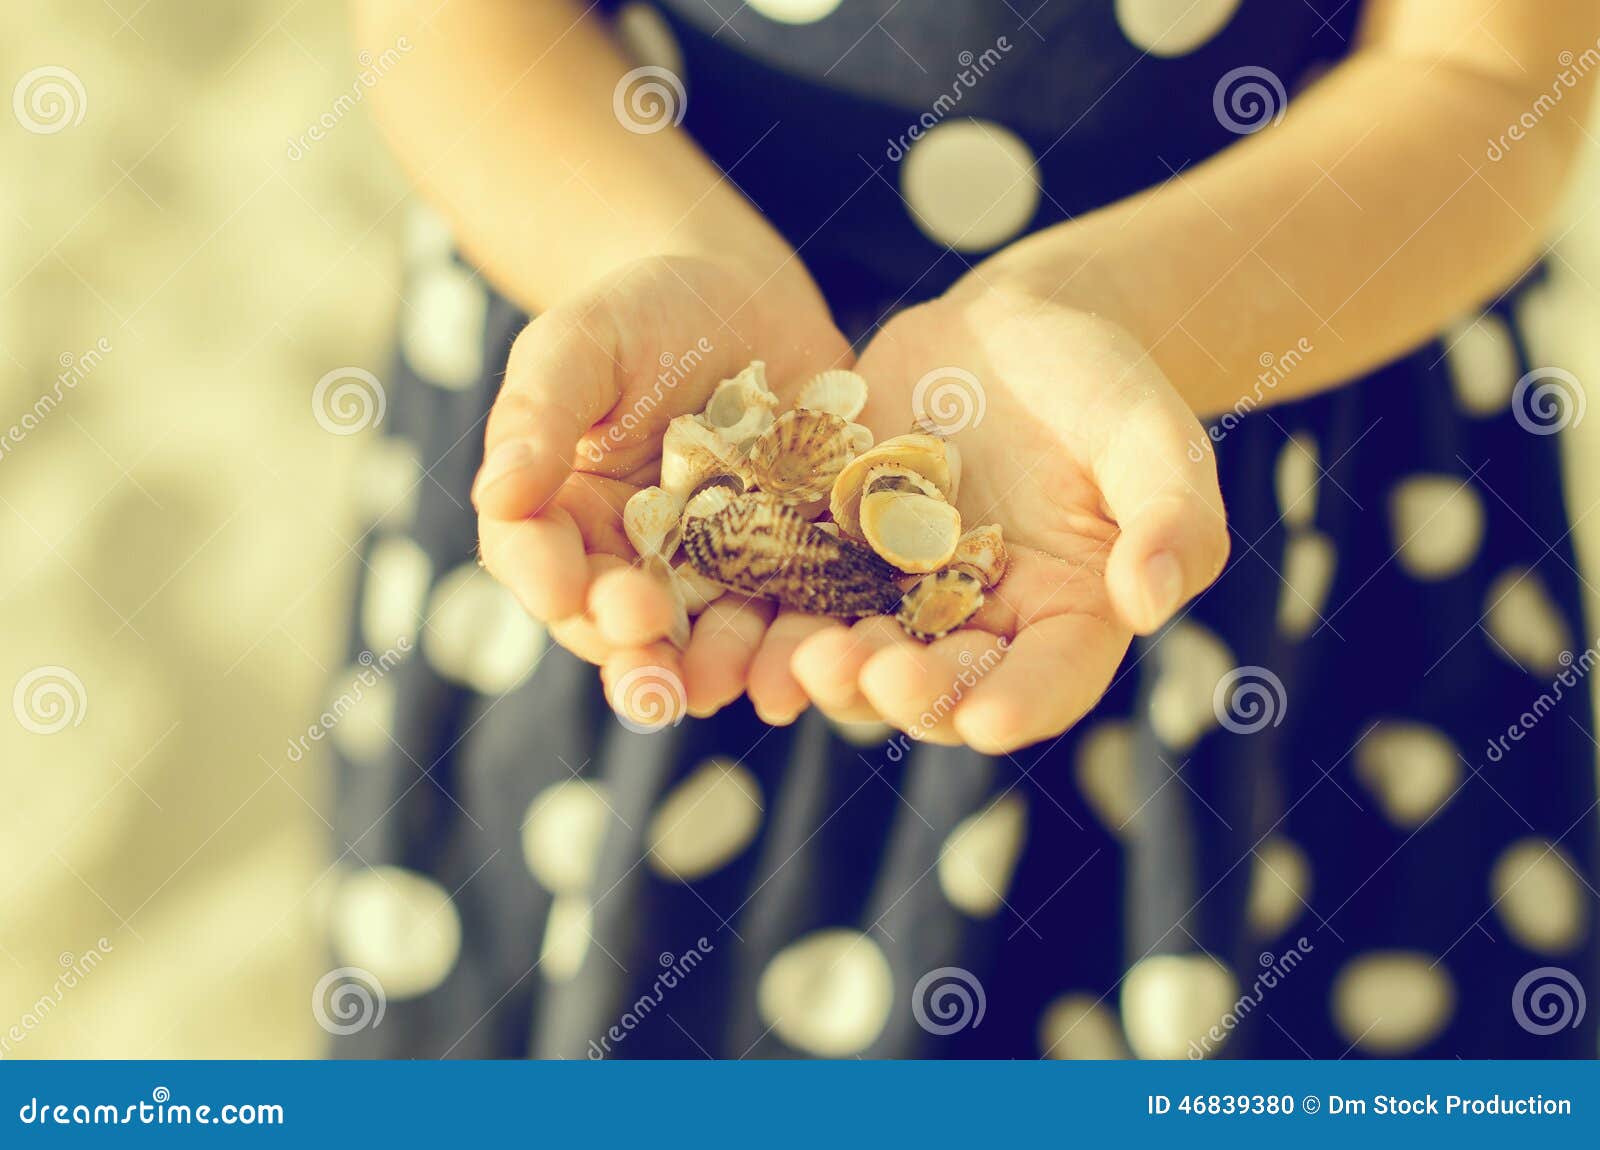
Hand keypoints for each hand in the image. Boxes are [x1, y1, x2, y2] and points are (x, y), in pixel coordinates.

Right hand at [472, 254, 851, 723]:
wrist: (750, 299)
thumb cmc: (644, 311)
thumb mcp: (582, 342)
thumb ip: (541, 413)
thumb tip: (497, 495)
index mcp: (563, 513)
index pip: (537, 561)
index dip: (548, 582)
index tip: (570, 593)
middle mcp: (633, 559)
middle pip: (618, 624)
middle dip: (631, 648)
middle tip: (647, 654)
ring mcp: (714, 570)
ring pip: (705, 637)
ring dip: (711, 667)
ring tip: (720, 684)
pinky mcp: (787, 563)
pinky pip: (791, 610)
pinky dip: (797, 638)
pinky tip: (808, 651)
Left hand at [777, 285, 1229, 752]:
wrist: (1006, 332)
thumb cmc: (1102, 382)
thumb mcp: (1152, 437)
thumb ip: (1171, 516)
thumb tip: (1153, 601)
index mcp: (1065, 618)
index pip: (1049, 681)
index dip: (1020, 704)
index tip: (989, 719)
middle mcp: (978, 626)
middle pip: (941, 686)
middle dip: (905, 692)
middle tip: (871, 674)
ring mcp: (899, 596)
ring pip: (859, 654)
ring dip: (826, 668)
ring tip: (797, 658)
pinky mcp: (835, 555)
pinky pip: (798, 594)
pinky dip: (769, 610)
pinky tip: (734, 611)